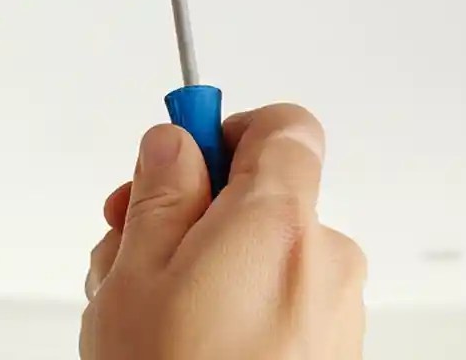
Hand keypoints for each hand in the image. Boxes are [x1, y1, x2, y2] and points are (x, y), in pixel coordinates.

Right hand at [82, 104, 366, 359]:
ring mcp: (334, 315)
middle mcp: (326, 262)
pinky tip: (183, 343)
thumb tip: (173, 143)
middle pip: (262, 196)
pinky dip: (234, 306)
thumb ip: (161, 189)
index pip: (284, 127)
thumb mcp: (136, 274)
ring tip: (147, 314)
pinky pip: (281, 302)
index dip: (226, 127)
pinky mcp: (331, 355)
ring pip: (262, 254)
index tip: (182, 147)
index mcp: (280, 224)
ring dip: (204, 264)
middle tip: (131, 244)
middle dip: (194, 210)